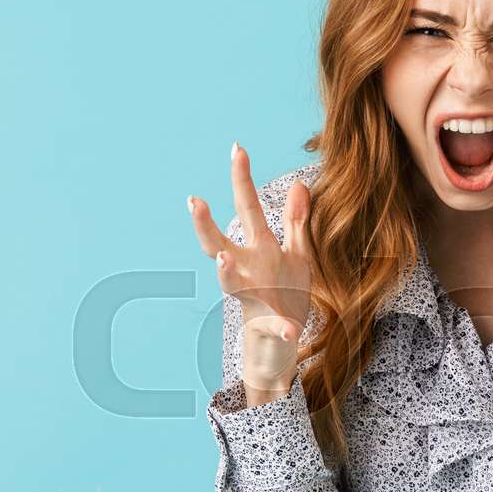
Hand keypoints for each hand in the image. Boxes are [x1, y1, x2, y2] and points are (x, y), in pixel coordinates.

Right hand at [188, 142, 313, 400]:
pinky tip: (292, 330)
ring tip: (220, 259)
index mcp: (258, 249)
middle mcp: (247, 271)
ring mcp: (254, 298)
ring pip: (231, 285)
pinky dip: (282, 329)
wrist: (281, 343)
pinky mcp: (269, 327)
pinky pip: (274, 328)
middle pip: (220, 242)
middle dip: (205, 224)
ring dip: (225, 272)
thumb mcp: (298, 253)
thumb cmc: (287, 293)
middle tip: (193, 199)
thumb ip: (297, 221)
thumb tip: (299, 184)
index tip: (237, 147)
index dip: (242, 179)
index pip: (248, 209)